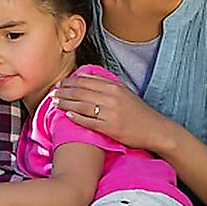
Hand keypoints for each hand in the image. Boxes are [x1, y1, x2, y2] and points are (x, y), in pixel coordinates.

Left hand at [52, 73, 182, 154]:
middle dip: (64, 91)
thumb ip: (106, 83)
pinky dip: (76, 117)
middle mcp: (111, 97)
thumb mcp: (124, 92)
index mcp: (114, 86)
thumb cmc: (138, 112)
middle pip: (80, 91)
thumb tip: (85, 76)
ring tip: (55, 102)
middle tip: (53, 92)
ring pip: (81, 105)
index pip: (86, 80)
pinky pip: (88, 121)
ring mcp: (110, 112)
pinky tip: (67, 115)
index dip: (70, 81)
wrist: (154, 129)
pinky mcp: (109, 127)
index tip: (60, 83)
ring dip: (65, 103)